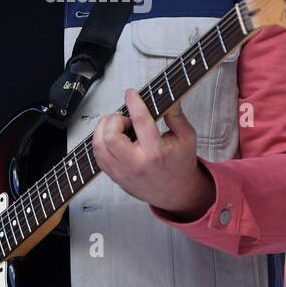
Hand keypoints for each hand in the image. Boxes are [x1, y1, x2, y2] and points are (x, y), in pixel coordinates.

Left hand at [92, 89, 215, 217]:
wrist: (176, 193)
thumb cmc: (180, 164)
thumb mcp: (187, 138)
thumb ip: (176, 116)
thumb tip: (168, 97)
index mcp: (156, 152)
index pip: (140, 121)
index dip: (133, 102)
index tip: (131, 93)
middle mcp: (137, 163)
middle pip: (111, 136)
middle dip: (114, 119)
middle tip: (125, 119)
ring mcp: (123, 172)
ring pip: (99, 146)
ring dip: (103, 129)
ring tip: (117, 126)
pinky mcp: (115, 177)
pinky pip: (98, 157)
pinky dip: (101, 142)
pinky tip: (112, 138)